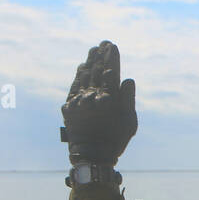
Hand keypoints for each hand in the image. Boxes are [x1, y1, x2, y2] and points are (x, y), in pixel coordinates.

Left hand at [61, 41, 136, 165]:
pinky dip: (78, 76)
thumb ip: (127, 99)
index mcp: (108, 100)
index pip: (110, 73)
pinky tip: (82, 68)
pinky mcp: (68, 106)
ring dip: (88, 62)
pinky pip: (74, 87)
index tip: (112, 46)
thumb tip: (127, 79)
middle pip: (96, 71)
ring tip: (93, 51)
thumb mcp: (129, 122)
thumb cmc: (115, 140)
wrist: (91, 156)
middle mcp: (91, 97)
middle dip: (100, 56)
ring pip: (83, 76)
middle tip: (102, 43)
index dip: (111, 58)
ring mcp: (78, 101)